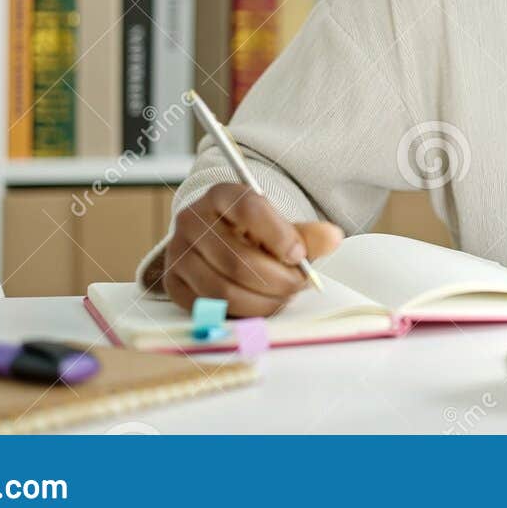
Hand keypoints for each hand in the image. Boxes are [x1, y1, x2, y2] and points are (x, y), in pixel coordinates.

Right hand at [161, 183, 343, 316]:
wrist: (217, 240)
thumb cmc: (251, 233)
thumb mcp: (279, 226)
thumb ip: (306, 234)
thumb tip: (332, 238)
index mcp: (220, 195)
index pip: (249, 208)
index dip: (278, 235)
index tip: (298, 256)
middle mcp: (192, 220)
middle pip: (238, 259)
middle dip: (277, 280)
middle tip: (298, 284)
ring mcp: (179, 253)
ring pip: (225, 288)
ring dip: (263, 300)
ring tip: (282, 295)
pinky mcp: (174, 284)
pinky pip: (212, 307)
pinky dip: (243, 312)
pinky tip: (261, 304)